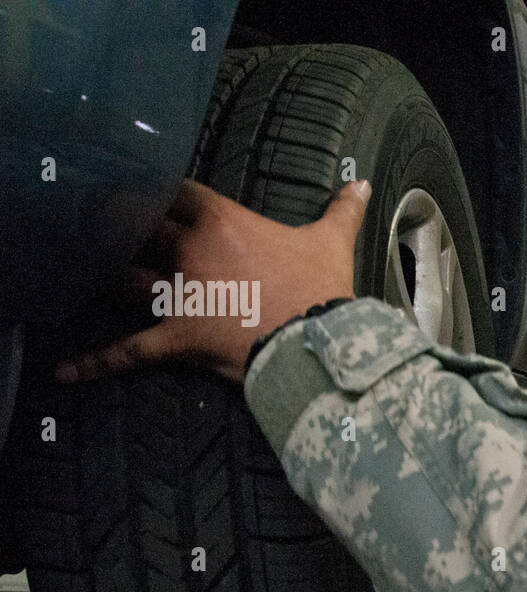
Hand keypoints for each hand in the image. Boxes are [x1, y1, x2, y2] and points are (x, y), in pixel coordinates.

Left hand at [55, 178, 371, 384]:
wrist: (322, 339)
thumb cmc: (323, 289)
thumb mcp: (333, 242)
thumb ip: (343, 210)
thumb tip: (362, 184)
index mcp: (223, 222)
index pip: (174, 191)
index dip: (154, 188)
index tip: (142, 187)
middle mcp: (191, 251)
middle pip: (138, 227)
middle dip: (118, 223)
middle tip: (99, 221)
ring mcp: (180, 294)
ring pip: (124, 278)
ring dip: (102, 274)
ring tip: (81, 272)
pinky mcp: (176, 337)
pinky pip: (129, 350)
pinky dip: (96, 362)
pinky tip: (66, 372)